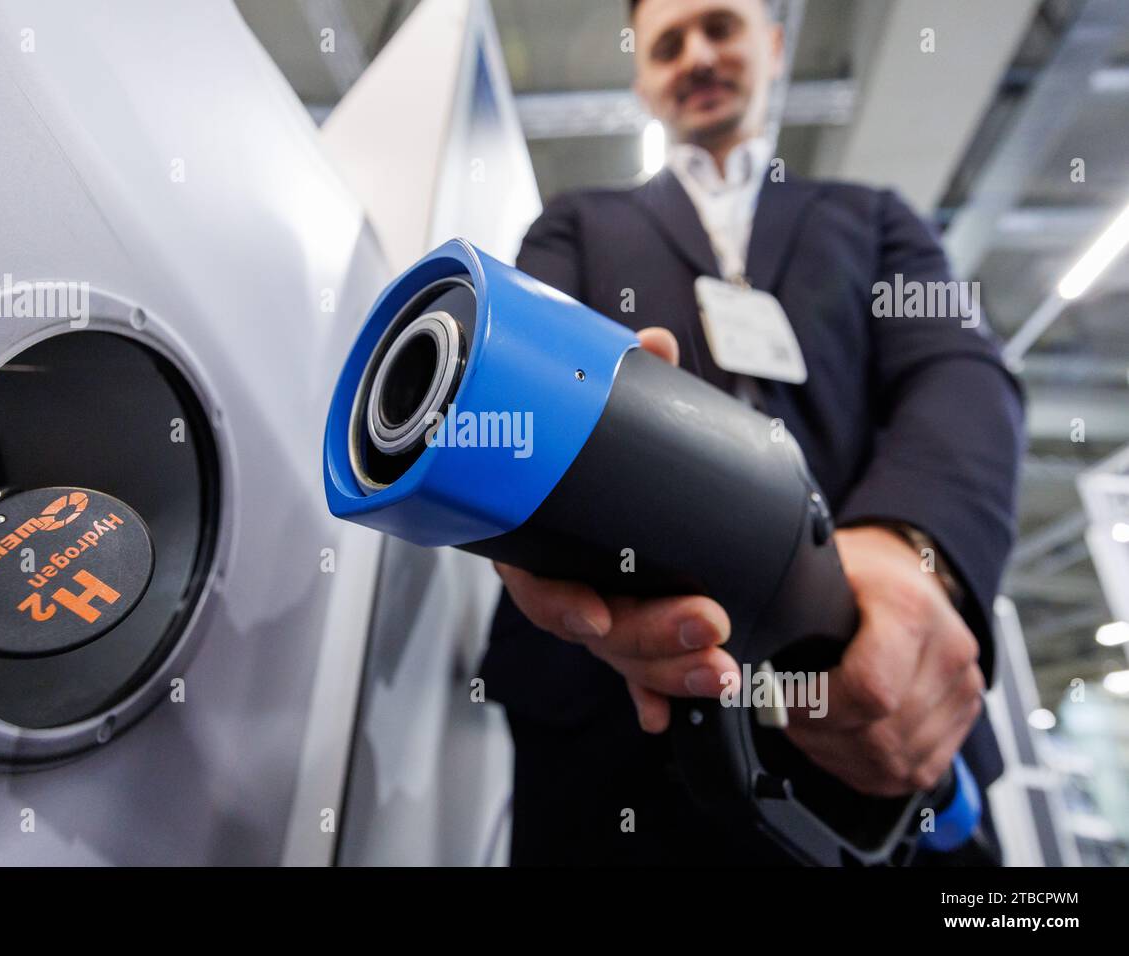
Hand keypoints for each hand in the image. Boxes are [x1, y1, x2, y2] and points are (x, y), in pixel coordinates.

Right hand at [493, 326, 740, 733]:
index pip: (537, 580)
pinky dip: (656, 695)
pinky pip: (638, 674)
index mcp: (542, 538)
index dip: (561, 603)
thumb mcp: (614, 415)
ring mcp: (596, 612)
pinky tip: (667, 716)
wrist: (613, 482)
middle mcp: (565, 583)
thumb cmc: (596, 455)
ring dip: (670, 671)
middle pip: (593, 628)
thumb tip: (654, 344)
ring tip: (722, 669)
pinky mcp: (627, 631)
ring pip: (624, 657)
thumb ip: (630, 383)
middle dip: (651, 635)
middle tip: (706, 620)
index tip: (596, 612)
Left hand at [784, 526, 984, 796]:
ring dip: (838, 757)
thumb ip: (787, 604)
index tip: (776, 698)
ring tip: (807, 729)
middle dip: (817, 736)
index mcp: (909, 611)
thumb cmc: (859, 574)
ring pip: (894, 761)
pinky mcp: (964, 717)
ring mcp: (962, 690)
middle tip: (783, 717)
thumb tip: (728, 638)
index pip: (869, 689)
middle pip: (879, 735)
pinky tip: (840, 746)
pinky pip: (914, 770)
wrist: (911, 573)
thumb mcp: (818, 568)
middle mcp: (948, 653)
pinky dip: (868, 769)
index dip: (812, 706)